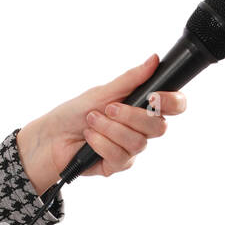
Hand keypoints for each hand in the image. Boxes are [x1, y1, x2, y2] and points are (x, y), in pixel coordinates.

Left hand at [16, 55, 186, 194]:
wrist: (50, 138)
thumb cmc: (74, 113)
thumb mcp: (103, 91)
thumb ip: (131, 79)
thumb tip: (153, 60)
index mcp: (142, 107)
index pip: (174, 106)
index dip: (171, 102)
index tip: (153, 97)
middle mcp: (140, 129)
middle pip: (159, 127)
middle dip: (131, 116)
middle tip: (108, 108)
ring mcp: (130, 148)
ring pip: (138, 143)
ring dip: (110, 129)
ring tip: (91, 122)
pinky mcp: (117, 165)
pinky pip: (121, 157)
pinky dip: (101, 143)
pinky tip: (89, 139)